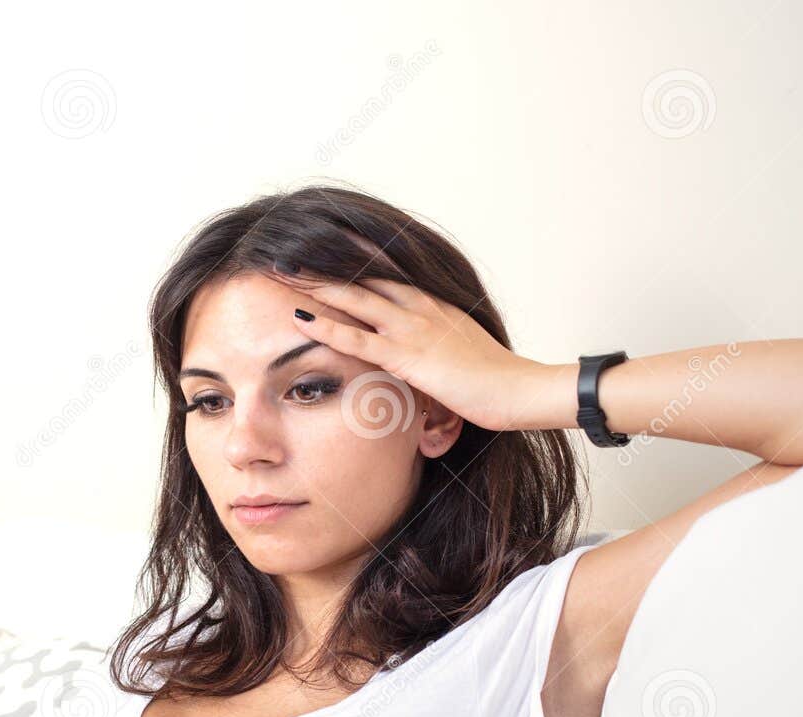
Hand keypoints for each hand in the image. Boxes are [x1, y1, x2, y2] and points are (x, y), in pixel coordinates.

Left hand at [285, 273, 553, 429]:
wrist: (518, 390)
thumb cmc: (496, 378)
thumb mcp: (463, 352)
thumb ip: (438, 345)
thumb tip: (424, 353)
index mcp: (432, 304)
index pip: (385, 270)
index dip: (354, 255)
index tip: (325, 239)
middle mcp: (419, 307)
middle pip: (364, 276)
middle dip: (326, 263)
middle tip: (291, 252)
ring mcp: (412, 329)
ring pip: (354, 299)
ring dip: (317, 285)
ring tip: (284, 273)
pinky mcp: (406, 356)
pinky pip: (358, 339)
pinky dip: (326, 327)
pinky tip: (301, 318)